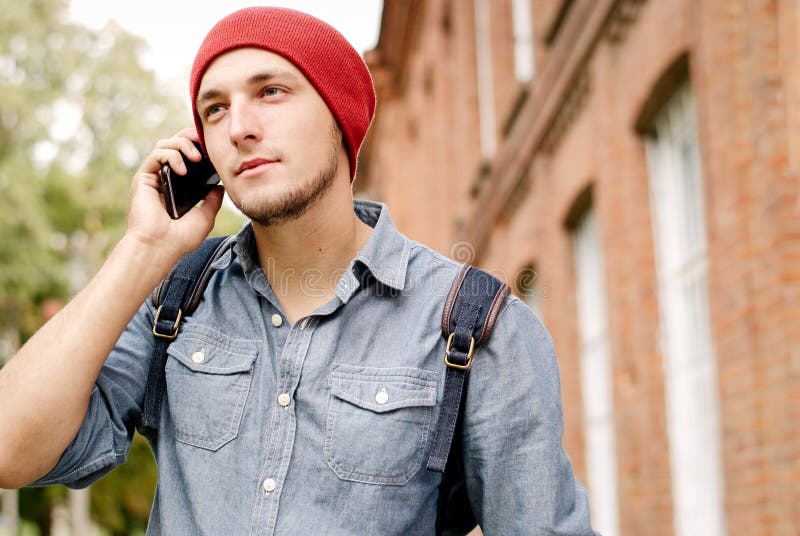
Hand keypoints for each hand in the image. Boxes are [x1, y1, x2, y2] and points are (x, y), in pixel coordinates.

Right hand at [126, 128, 223, 258]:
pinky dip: (172, 155)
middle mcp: (165, 178)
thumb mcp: (205, 216)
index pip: (189, 156)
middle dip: (192, 137)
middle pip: (177, 143)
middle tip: (206, 142)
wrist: (160, 248)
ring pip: (166, 144)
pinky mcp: (143, 177)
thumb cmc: (180, 238)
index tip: (216, 148)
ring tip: (197, 157)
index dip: (201, 146)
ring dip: (183, 144)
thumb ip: (212, 199)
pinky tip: (183, 170)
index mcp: (179, 186)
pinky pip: (157, 154)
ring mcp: (154, 176)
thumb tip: (220, 185)